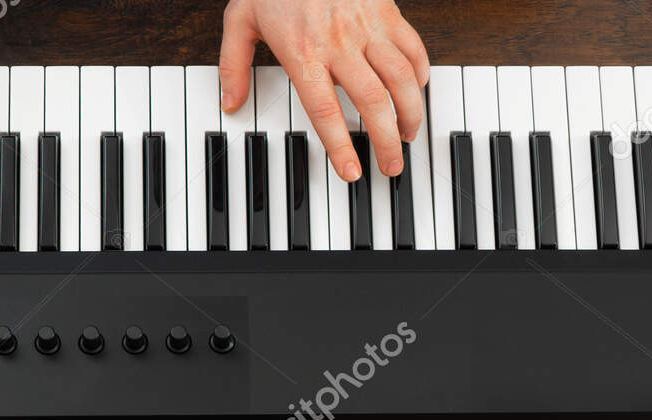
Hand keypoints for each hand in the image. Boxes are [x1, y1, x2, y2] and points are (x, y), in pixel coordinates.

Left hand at [219, 0, 430, 179]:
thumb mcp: (241, 17)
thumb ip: (233, 64)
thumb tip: (230, 103)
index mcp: (304, 52)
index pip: (325, 111)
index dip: (341, 146)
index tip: (352, 172)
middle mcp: (339, 43)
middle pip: (372, 102)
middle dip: (386, 141)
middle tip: (391, 165)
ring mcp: (367, 26)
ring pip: (401, 78)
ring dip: (410, 112)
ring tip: (407, 134)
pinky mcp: (386, 10)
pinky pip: (412, 47)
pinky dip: (420, 73)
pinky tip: (416, 91)